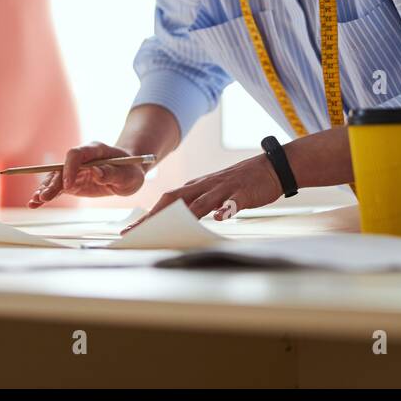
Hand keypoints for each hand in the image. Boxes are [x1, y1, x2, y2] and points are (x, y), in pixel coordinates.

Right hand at [28, 141, 146, 206]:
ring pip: (56, 178)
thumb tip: (96, 172)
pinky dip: (47, 195)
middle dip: (53, 182)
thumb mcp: (128, 174)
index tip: (69, 184)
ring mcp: (75, 170)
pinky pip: (58, 188)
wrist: (129, 172)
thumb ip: (112, 173)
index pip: (76, 154)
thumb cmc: (131, 170)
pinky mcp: (73, 182)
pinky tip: (35, 204)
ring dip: (45, 189)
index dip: (70, 167)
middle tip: (45, 197)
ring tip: (35, 202)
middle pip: (62, 167)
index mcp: (95, 150)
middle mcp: (82, 158)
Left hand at [121, 154, 282, 233]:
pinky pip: (232, 202)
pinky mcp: (242, 193)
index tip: (131, 230)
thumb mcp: (214, 191)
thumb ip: (197, 203)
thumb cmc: (240, 183)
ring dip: (183, 216)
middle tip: (138, 232)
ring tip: (168, 229)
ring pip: (200, 202)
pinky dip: (225, 210)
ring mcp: (223, 189)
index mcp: (196, 187)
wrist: (269, 167)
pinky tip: (220, 218)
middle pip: (175, 200)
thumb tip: (178, 220)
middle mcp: (205, 186)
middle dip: (155, 216)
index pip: (166, 200)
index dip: (148, 214)